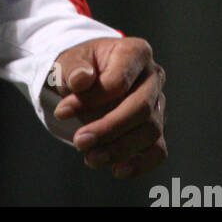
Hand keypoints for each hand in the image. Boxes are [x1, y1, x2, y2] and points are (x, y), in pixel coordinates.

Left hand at [45, 36, 166, 179]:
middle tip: (79, 141)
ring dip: (119, 149)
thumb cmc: (81, 66)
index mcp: (135, 51)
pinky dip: (140, 163)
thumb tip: (80, 81)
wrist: (89, 76)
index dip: (93, 99)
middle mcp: (153, 76)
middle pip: (141, 108)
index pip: (120, 80)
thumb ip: (73, 68)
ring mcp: (159, 103)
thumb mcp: (70, 60)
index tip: (62, 111)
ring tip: (90, 158)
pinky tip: (117, 170)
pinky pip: (157, 149)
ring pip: (150, 131)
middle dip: (109, 129)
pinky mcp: (156, 127)